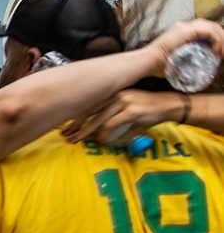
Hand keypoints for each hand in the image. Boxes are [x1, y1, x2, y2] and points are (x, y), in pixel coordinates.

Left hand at [62, 89, 184, 143]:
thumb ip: (109, 110)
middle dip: (75, 124)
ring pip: (98, 118)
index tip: (65, 126)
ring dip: (85, 131)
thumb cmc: (145, 107)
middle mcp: (115, 94)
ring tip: (76, 139)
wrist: (167, 105)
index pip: (88, 103)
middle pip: (89, 110)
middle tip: (65, 135)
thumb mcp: (124, 104)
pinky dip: (104, 134)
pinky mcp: (131, 111)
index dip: (75, 115)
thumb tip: (92, 122)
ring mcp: (123, 101)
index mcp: (111, 91)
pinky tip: (101, 141)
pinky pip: (111, 124)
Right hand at [141, 19, 223, 75]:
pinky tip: (216, 50)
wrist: (147, 61)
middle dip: (220, 36)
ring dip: (221, 39)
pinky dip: (217, 40)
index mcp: (180, 32)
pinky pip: (209, 31)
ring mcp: (184, 27)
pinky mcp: (186, 31)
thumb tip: (193, 66)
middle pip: (209, 25)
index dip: (214, 37)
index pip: (203, 29)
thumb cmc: (157, 64)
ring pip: (212, 27)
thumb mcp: (175, 59)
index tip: (218, 51)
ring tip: (222, 52)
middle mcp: (182, 26)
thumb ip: (184, 58)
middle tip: (223, 51)